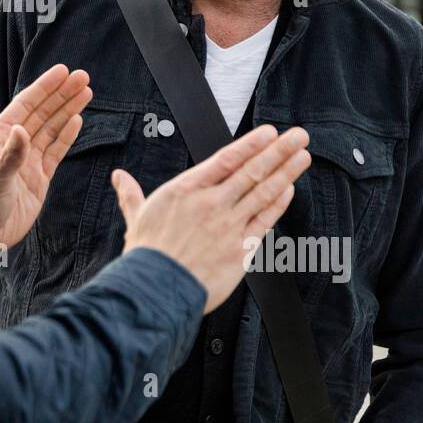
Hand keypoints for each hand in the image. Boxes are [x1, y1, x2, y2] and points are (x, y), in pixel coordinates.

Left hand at [0, 64, 92, 256]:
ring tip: (86, 92)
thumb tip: (21, 130)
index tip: (63, 71)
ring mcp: (27, 160)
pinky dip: (67, 136)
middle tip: (83, 77)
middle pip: (42, 112)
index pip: (25, 105)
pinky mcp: (39, 177)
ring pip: (52, 129)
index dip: (45, 87)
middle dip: (62, 94)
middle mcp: (13, 144)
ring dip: (68, 110)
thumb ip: (10, 156)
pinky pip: (56, 151)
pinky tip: (77, 120)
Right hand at [113, 124, 311, 312]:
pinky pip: (265, 220)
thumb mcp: (136, 217)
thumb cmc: (147, 255)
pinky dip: (279, 203)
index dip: (251, 144)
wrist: (157, 289)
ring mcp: (229, 225)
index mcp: (187, 190)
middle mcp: (212, 203)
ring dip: (286, 172)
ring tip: (302, 156)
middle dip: (279, 151)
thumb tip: (119, 178)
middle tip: (298, 136)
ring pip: (264, 192)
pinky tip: (289, 191)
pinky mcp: (240, 248)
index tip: (270, 133)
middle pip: (252, 171)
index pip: (227, 159)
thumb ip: (131, 194)